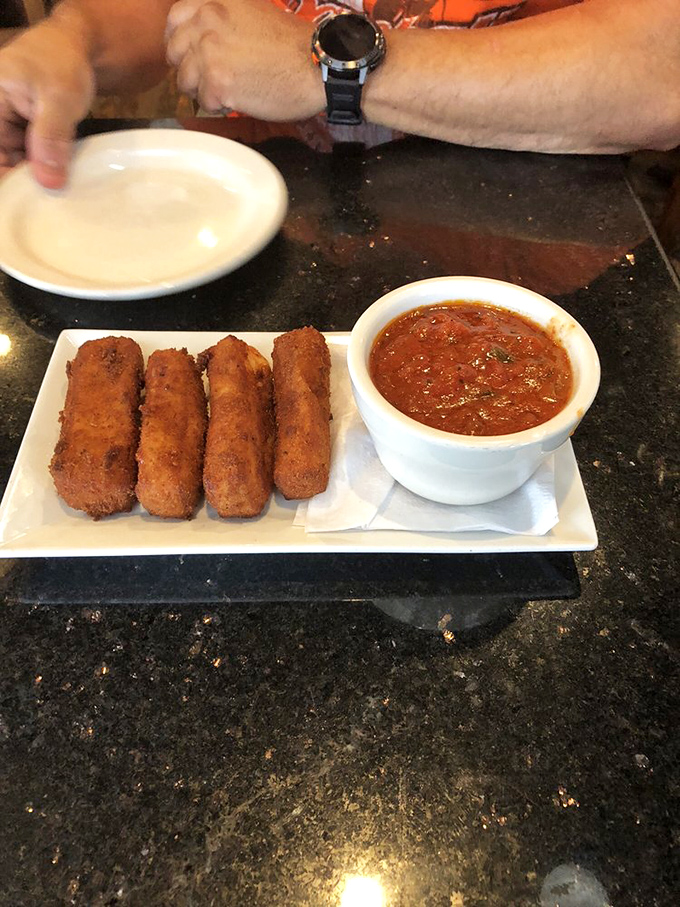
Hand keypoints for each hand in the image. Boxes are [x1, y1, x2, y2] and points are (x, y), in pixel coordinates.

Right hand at [0, 19, 94, 188]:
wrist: (80, 46)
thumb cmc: (62, 63)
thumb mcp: (58, 101)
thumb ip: (51, 140)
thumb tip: (48, 183)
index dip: (7, 178)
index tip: (24, 204)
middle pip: (5, 157)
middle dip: (25, 180)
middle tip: (48, 205)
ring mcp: (12, 123)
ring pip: (21, 159)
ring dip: (38, 175)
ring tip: (57, 198)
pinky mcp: (28, 129)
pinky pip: (34, 154)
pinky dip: (47, 166)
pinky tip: (61, 181)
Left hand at [165, 0, 323, 120]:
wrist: (314, 64)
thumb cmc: (292, 43)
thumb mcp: (252, 11)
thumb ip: (223, 16)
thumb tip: (204, 31)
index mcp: (213, 3)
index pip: (174, 20)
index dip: (178, 40)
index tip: (188, 54)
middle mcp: (206, 23)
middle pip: (174, 53)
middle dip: (188, 69)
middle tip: (209, 79)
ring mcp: (209, 54)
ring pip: (184, 81)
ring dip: (201, 90)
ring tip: (226, 91)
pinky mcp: (217, 84)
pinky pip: (204, 102)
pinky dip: (218, 106)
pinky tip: (237, 100)